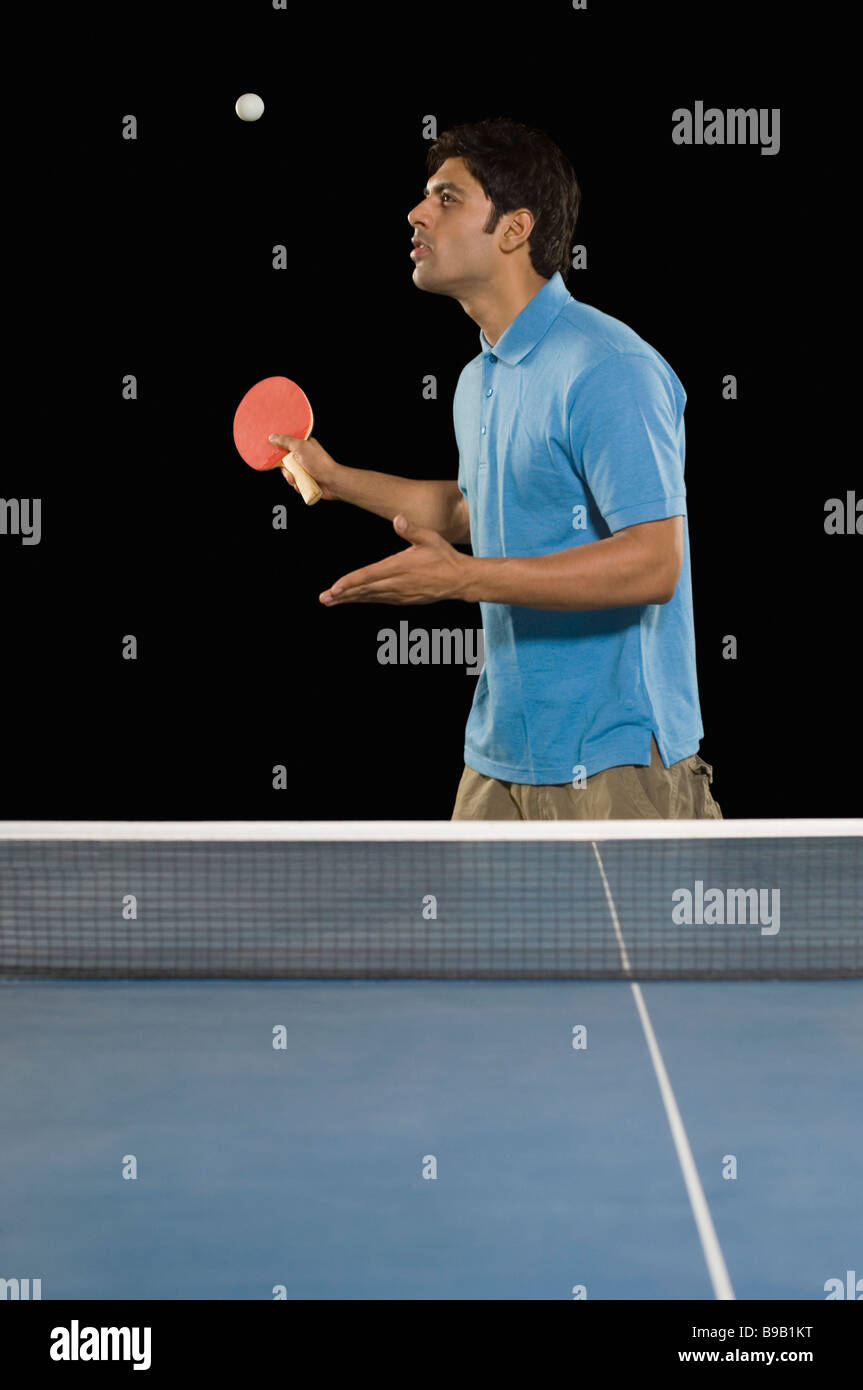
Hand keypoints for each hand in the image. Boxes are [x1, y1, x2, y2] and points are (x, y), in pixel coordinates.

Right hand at [267, 434, 341, 500]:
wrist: (331, 481)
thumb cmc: (319, 462)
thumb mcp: (300, 447)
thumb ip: (286, 441)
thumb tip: (272, 437)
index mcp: (304, 445)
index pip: (287, 444)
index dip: (280, 448)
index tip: (274, 451)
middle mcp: (303, 457)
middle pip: (285, 461)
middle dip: (285, 468)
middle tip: (290, 469)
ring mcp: (304, 469)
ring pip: (289, 473)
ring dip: (290, 478)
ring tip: (297, 478)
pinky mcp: (305, 480)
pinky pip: (294, 483)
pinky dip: (296, 485)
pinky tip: (302, 484)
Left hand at [321, 515, 470, 605]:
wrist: (460, 579)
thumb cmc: (444, 556)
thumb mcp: (430, 538)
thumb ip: (411, 529)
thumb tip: (397, 519)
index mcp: (399, 567)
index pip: (369, 576)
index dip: (350, 583)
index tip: (334, 588)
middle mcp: (397, 584)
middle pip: (364, 591)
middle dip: (342, 596)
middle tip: (323, 599)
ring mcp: (401, 594)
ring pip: (370, 597)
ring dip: (351, 599)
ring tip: (332, 601)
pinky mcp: (405, 600)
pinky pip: (381, 600)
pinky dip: (366, 600)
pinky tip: (356, 599)